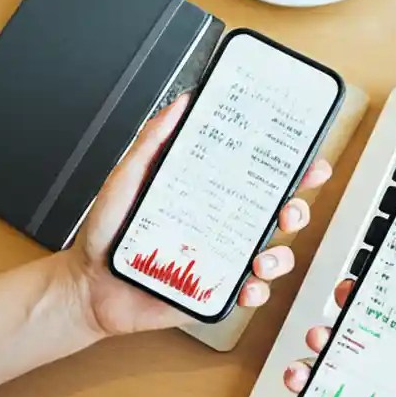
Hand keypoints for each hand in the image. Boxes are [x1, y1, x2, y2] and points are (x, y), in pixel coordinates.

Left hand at [62, 94, 333, 336]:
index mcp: (211, 195)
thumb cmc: (106, 233)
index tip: (310, 161)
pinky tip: (247, 285)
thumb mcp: (127, 177)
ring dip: (280, 256)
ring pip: (274, 255)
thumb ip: (153, 141)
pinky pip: (249, 292)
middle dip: (297, 211)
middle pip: (280, 215)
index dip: (293, 169)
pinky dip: (256, 291)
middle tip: (288, 211)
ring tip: (261, 258)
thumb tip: (179, 104)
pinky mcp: (215, 291)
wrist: (86, 286)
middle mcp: (224, 226)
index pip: (261, 177)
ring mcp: (223, 260)